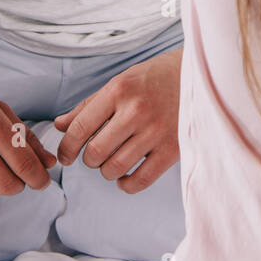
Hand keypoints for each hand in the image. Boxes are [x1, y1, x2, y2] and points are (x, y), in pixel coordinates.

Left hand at [54, 49, 181, 193]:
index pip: (80, 127)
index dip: (66, 147)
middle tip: (94, 155)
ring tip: (111, 162)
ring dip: (106, 171)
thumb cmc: (154, 78)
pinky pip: (140, 180)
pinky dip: (126, 185)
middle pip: (95, 153)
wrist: (200, 75)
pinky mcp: (173, 149)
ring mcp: (156, 131)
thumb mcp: (120, 82)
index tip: (65, 156)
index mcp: (119, 90)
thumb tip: (60, 126)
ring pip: (115, 168)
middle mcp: (136, 110)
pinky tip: (125, 176)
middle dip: (88, 159)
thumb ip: (89, 106)